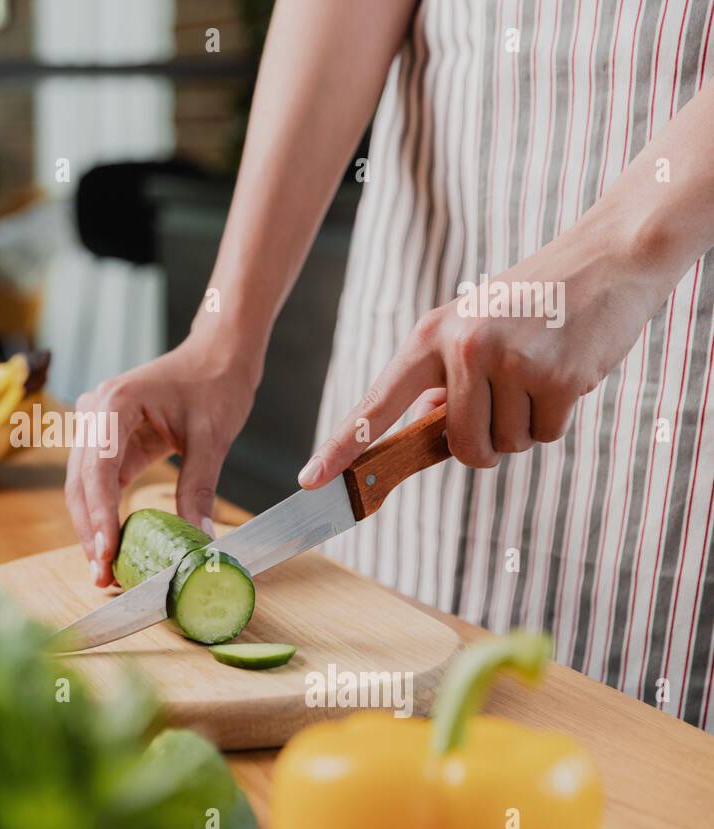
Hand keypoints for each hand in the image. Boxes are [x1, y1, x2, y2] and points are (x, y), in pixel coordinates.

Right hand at [65, 331, 258, 585]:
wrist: (217, 353)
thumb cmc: (215, 384)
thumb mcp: (211, 438)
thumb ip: (200, 488)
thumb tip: (201, 541)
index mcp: (116, 404)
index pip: (98, 469)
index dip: (100, 516)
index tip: (107, 554)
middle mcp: (95, 411)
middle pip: (80, 482)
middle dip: (90, 531)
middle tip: (103, 576)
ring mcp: (96, 424)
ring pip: (82, 485)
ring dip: (92, 527)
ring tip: (105, 570)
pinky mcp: (107, 438)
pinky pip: (99, 481)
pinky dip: (104, 513)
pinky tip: (113, 544)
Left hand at [299, 219, 665, 486]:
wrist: (608, 258)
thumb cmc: (533, 303)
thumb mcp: (472, 325)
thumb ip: (441, 378)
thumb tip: (422, 426)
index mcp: (431, 336)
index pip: (376, 401)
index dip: (342, 445)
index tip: (311, 480)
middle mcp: (462, 347)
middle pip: (460, 446)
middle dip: (486, 442)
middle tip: (508, 399)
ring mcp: (508, 362)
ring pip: (505, 445)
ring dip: (526, 425)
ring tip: (540, 370)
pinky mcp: (554, 378)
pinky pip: (544, 436)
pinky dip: (557, 417)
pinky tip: (566, 371)